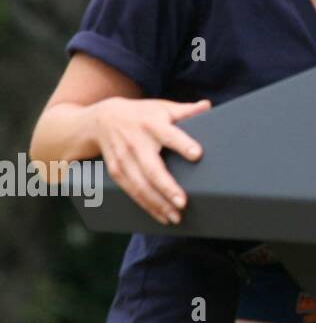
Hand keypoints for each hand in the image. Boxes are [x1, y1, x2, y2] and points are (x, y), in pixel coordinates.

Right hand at [90, 97, 209, 224]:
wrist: (101, 120)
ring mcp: (124, 160)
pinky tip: (162, 216)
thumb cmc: (142, 114)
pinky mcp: (117, 172)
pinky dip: (147, 206)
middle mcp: (136, 143)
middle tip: (183, 202)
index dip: (183, 144)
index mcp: (152, 124)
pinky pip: (133, 192)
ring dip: (158, 204)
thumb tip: (207, 105)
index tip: (197, 154)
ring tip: (176, 216)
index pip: (170, 134)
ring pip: (141, 186)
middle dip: (167, 187)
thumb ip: (186, 110)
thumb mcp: (162, 107)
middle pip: (152, 168)